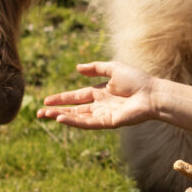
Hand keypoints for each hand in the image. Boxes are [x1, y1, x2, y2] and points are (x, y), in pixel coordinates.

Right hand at [36, 61, 154, 129]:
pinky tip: (61, 119)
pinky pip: (87, 123)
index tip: (46, 100)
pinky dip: (74, 122)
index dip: (62, 98)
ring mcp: (103, 114)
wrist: (152, 93)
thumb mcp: (113, 68)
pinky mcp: (108, 122)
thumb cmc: (137, 79)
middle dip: (56, 111)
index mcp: (101, 92)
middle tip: (39, 113)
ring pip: (78, 117)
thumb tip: (77, 68)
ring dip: (61, 116)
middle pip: (74, 109)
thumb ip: (95, 68)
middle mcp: (100, 105)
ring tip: (46, 115)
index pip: (77, 96)